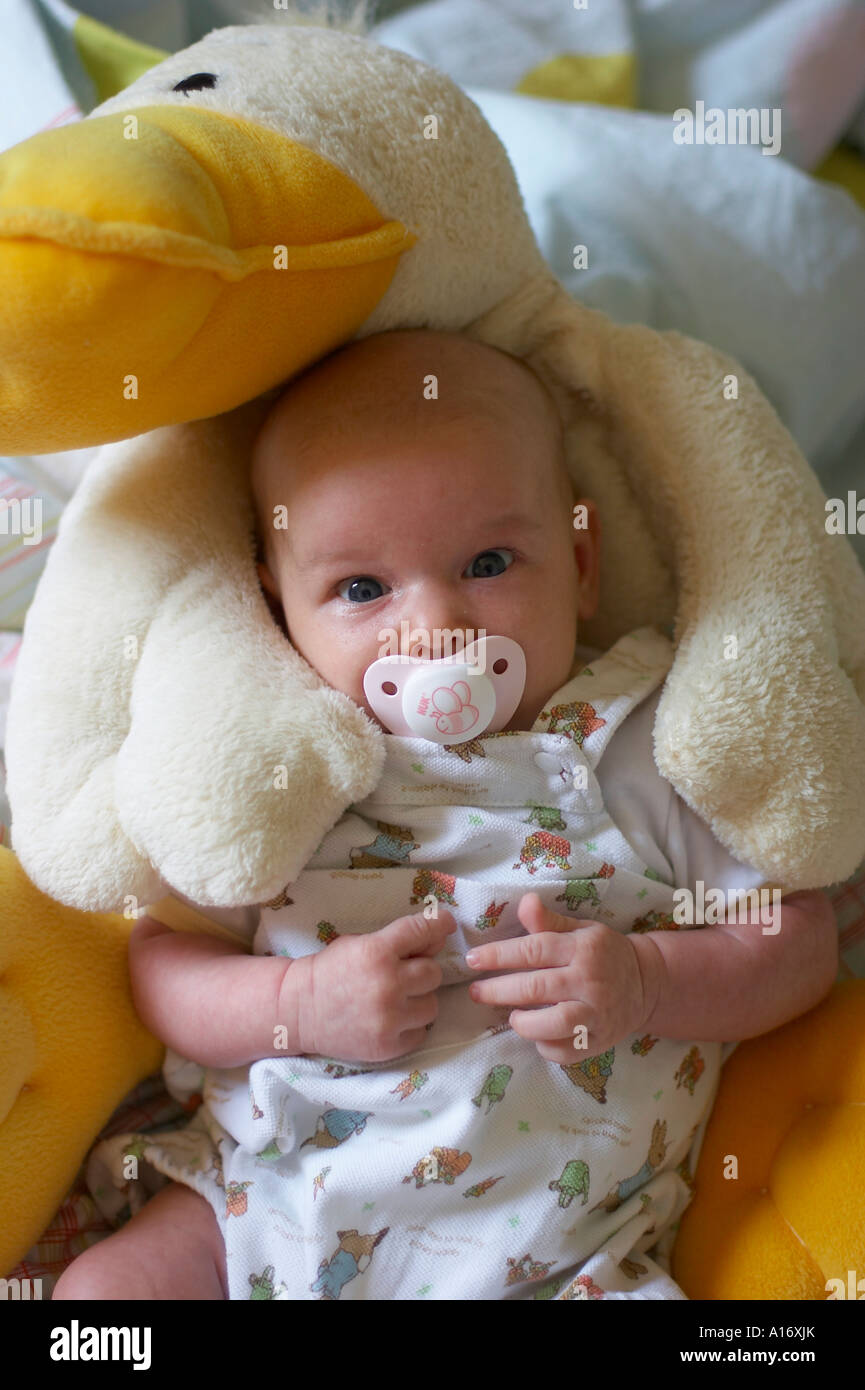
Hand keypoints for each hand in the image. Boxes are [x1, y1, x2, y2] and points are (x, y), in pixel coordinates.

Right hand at [293, 910, 457, 1062]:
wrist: (298, 1010)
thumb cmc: (331, 971)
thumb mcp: (359, 943)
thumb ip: (398, 940)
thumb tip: (437, 939)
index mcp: (377, 951)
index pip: (424, 930)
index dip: (440, 925)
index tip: (446, 925)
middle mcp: (388, 983)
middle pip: (434, 972)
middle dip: (420, 971)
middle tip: (401, 976)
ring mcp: (389, 1018)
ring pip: (432, 1004)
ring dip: (418, 1001)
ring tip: (395, 1001)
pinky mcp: (389, 1046)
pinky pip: (421, 1032)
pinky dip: (409, 1026)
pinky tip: (389, 1020)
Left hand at [465, 892, 655, 1061]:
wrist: (647, 984)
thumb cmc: (604, 953)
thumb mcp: (580, 930)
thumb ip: (549, 922)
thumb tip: (524, 901)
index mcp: (582, 949)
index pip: (533, 949)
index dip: (498, 955)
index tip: (472, 960)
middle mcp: (589, 981)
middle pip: (536, 987)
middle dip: (498, 990)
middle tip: (475, 992)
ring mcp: (596, 1014)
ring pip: (554, 1023)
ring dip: (524, 1023)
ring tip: (512, 1017)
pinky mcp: (599, 1041)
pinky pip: (565, 1051)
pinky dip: (545, 1046)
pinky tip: (536, 1035)